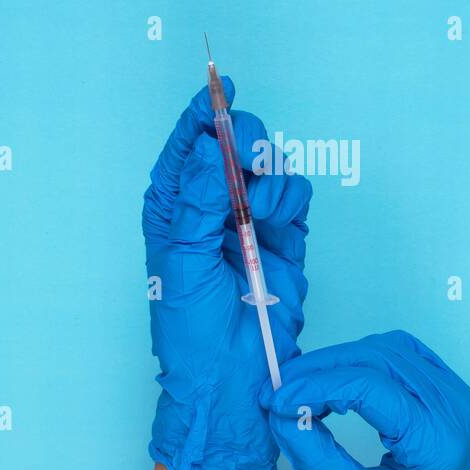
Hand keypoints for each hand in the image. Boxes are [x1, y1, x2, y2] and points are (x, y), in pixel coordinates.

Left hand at [142, 77, 311, 469]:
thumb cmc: (191, 332)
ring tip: (259, 213)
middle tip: (245, 156)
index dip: (203, 114)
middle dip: (243, 142)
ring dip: (268, 180)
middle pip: (232, 147)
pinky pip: (295, 199)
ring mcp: (251, 224)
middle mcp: (211, 211)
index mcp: (174, 211)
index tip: (221, 87)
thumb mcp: (183, 261)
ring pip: (270, 168)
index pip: (187, 147)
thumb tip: (206, 145)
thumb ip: (198, 200)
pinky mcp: (285, 241)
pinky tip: (275, 227)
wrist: (233, 382)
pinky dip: (289, 203)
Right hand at [261, 331, 469, 469]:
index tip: (275, 401)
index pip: (367, 386)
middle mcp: (450, 405)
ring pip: (385, 347)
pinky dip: (363, 359)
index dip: (314, 386)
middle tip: (279, 390)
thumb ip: (318, 460)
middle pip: (375, 357)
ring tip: (304, 389)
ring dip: (339, 361)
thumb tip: (282, 417)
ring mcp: (453, 391)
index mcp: (435, 439)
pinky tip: (339, 380)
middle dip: (319, 369)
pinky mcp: (447, 387)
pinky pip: (400, 352)